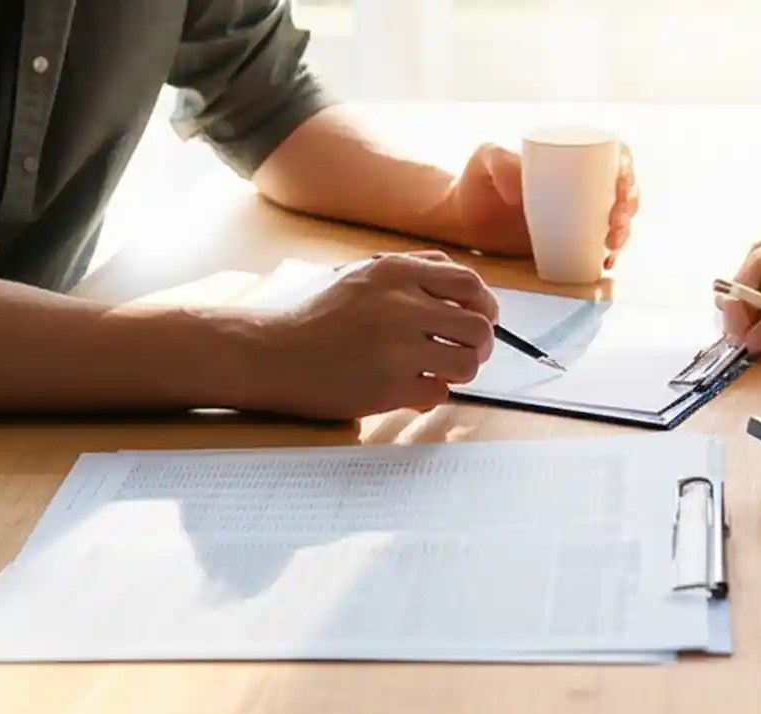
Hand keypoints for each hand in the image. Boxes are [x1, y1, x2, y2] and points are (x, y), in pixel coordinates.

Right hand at [245, 252, 497, 419]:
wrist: (274, 354)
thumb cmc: (321, 317)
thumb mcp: (365, 275)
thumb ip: (416, 272)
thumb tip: (470, 290)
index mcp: (397, 273)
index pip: (471, 285)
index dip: (485, 306)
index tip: (482, 319)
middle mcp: (400, 306)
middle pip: (478, 327)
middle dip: (482, 345)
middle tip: (469, 353)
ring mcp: (396, 348)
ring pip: (467, 363)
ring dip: (461, 371)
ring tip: (440, 372)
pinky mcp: (389, 386)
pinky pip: (440, 393)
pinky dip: (432, 393)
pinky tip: (412, 389)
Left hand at [452, 143, 638, 267]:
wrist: (462, 217)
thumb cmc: (476, 180)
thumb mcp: (486, 159)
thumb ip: (500, 163)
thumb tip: (521, 193)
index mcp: (571, 157)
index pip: (613, 159)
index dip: (628, 173)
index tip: (621, 190)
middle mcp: (580, 186)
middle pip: (620, 192)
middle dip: (629, 208)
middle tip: (615, 224)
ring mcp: (576, 216)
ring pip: (615, 221)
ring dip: (624, 233)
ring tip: (611, 246)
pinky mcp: (567, 242)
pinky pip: (597, 248)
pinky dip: (607, 255)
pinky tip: (606, 262)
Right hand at [721, 241, 760, 353]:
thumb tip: (751, 343)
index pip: (735, 293)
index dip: (737, 320)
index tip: (744, 344)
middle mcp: (754, 260)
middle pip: (732, 299)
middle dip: (739, 325)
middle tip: (750, 347)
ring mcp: (757, 273)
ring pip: (738, 307)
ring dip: (746, 327)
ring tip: (760, 342)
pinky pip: (748, 309)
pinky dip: (755, 325)